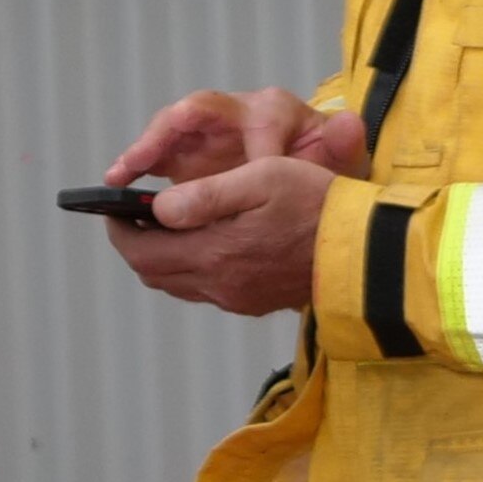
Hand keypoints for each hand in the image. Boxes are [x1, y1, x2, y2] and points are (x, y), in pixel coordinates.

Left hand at [104, 155, 337, 317]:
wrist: (370, 252)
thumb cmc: (319, 205)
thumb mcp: (262, 178)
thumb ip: (204, 195)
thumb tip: (157, 209)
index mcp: (214, 255)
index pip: (140, 251)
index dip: (118, 228)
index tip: (113, 209)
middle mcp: (220, 285)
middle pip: (153, 272)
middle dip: (135, 243)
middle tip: (135, 215)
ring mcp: (237, 299)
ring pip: (177, 284)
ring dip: (163, 257)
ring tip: (168, 225)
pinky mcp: (254, 303)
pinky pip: (206, 290)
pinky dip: (192, 267)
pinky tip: (207, 241)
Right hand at [109, 87, 365, 185]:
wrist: (314, 188)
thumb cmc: (328, 172)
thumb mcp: (342, 162)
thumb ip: (344, 145)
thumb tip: (348, 126)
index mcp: (273, 111)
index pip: (257, 121)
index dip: (253, 153)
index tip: (251, 181)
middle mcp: (235, 115)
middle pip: (195, 111)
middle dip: (166, 136)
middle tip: (141, 162)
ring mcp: (207, 135)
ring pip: (168, 130)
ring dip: (141, 152)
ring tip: (118, 178)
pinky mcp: (187, 157)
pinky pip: (156, 155)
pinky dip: (135, 168)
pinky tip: (117, 188)